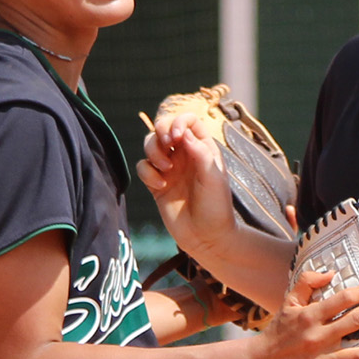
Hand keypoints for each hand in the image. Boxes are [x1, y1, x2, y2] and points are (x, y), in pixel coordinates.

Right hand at [138, 112, 236, 255]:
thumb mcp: (213, 177)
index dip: (179, 121)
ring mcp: (169, 169)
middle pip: (164, 127)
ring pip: (150, 144)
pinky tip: (160, 187)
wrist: (206, 238)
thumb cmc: (215, 207)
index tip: (177, 136)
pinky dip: (147, 173)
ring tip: (166, 170)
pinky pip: (143, 166)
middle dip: (161, 132)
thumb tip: (182, 133)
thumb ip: (200, 152)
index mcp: (203, 148)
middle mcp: (185, 155)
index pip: (188, 120)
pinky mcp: (156, 184)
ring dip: (153, 151)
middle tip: (168, 146)